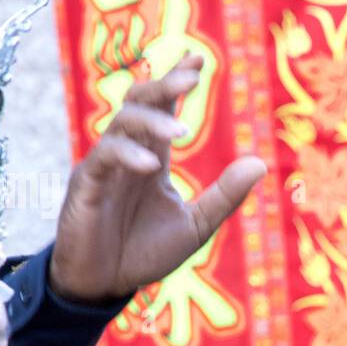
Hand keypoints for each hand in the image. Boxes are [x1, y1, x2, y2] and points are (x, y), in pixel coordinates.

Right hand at [50, 53, 266, 303]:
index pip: (165, 111)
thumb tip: (260, 163)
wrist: (104, 286)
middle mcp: (128, 155)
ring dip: (151, 121)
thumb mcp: (196, 225)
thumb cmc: (144, 253)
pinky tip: (150, 165)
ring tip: (180, 131)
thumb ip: (225, 195)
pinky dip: (128, 155)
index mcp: (152, 159)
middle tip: (191, 77)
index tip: (199, 60)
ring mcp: (104, 167)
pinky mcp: (86, 185)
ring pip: (122, 123)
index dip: (178, 83)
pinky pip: (104, 157)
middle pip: (141, 103)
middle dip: (164, 86)